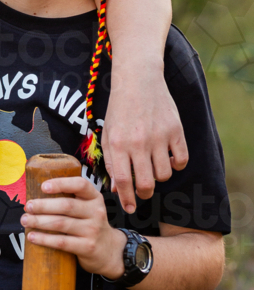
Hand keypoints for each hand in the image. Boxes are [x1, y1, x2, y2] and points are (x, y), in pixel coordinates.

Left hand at [20, 175, 126, 277]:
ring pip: (61, 223)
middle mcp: (96, 212)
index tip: (43, 186)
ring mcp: (93, 230)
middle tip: (28, 206)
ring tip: (25, 220)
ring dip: (39, 221)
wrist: (109, 251)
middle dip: (43, 205)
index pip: (80, 185)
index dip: (61, 183)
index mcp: (94, 197)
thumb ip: (70, 199)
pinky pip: (62, 242)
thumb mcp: (88, 208)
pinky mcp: (87, 247)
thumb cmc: (90, 224)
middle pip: (66, 205)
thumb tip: (36, 195)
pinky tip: (33, 236)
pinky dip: (45, 239)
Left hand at [101, 61, 187, 214]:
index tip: (129, 208)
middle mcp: (138, 142)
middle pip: (146, 183)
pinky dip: (176, 164)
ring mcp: (158, 137)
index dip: (126, 199)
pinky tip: (169, 158)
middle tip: (143, 191)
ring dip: (159, 176)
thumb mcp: (107, 133)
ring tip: (153, 167)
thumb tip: (116, 189)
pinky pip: (181, 160)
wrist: (138, 80)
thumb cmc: (120, 109)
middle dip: (144, 194)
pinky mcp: (175, 130)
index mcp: (118, 143)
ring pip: (164, 174)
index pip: (123, 182)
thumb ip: (111, 161)